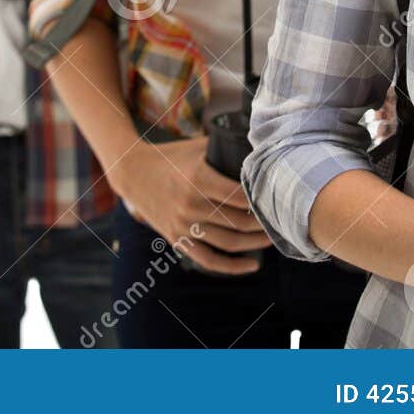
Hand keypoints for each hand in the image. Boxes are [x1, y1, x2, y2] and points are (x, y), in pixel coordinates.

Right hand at [108, 138, 271, 275]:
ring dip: (255, 243)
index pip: (241, 196)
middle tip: (281, 219)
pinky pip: (207, 259)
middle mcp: (191, 204)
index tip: (279, 198)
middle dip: (264, 224)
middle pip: (238, 222)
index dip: (263, 200)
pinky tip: (251, 265)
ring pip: (228, 243)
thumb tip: (261, 147)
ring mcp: (183, 224)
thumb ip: (226, 148)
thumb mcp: (198, 146)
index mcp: (199, 178)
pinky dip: (231, 267)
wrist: (132, 172)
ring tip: (272, 237)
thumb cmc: (171, 156)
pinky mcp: (177, 238)